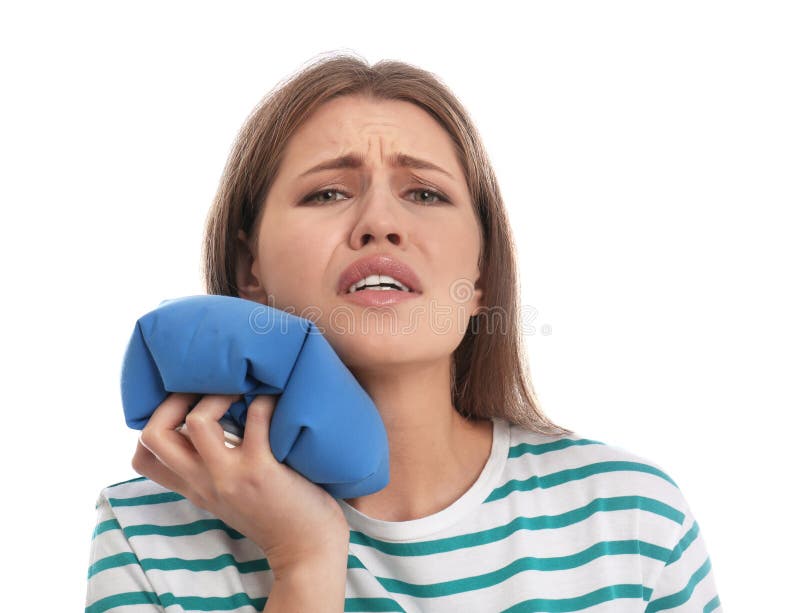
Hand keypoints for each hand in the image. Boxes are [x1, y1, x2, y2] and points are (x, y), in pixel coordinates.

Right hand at [132, 393, 349, 572]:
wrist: (307, 550)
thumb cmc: (276, 514)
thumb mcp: (231, 495)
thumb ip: (215, 468)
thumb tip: (215, 421)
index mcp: (195, 487)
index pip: (143, 457)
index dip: (152, 423)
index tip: (181, 407)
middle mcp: (204, 482)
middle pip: (152, 435)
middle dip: (172, 399)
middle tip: (205, 389)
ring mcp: (231, 476)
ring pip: (197, 421)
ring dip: (218, 394)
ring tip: (241, 391)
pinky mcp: (262, 470)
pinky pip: (257, 418)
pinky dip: (266, 400)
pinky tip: (278, 401)